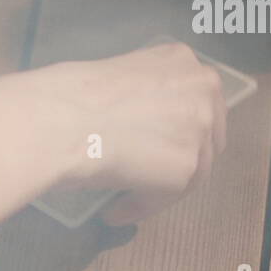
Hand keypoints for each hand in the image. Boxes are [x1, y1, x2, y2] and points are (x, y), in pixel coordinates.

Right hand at [18, 42, 227, 224]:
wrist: (65, 119)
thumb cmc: (75, 95)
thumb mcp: (123, 74)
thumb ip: (150, 93)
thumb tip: (150, 123)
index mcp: (182, 60)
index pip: (197, 101)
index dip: (182, 127)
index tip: (161, 144)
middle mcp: (202, 91)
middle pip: (206, 135)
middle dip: (180, 158)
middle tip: (150, 175)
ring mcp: (199, 128)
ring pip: (193, 170)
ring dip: (159, 188)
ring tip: (124, 198)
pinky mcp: (187, 166)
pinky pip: (168, 195)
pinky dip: (143, 206)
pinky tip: (116, 210)